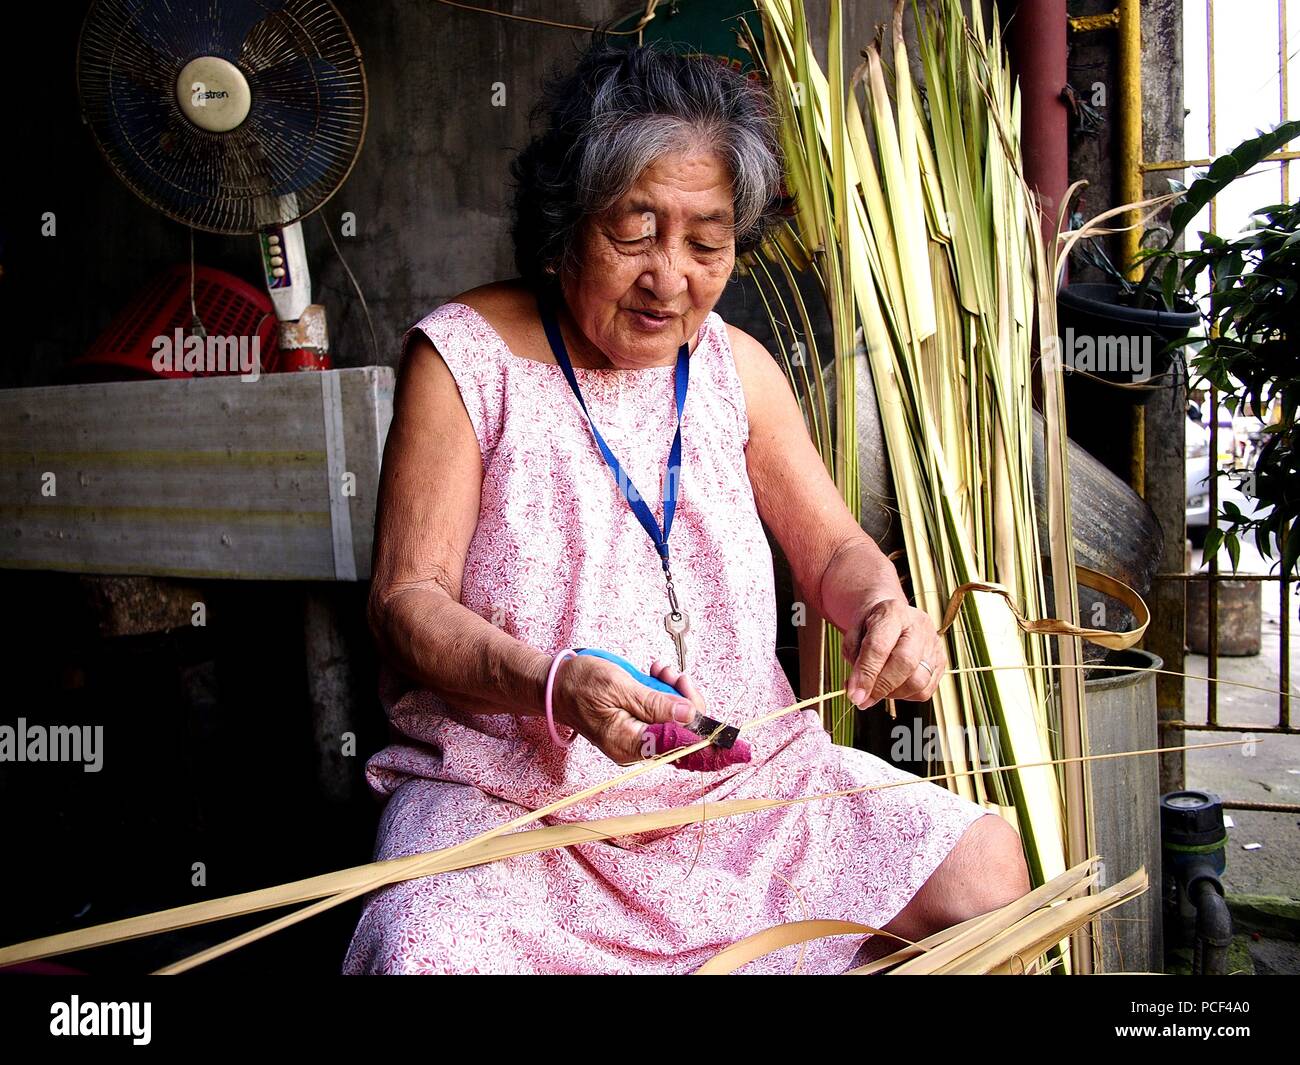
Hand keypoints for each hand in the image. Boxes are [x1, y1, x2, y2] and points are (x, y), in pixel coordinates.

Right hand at [549, 654, 698, 764]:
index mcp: (628, 744)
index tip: (701, 702)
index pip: (678, 744)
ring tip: (660, 672)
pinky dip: (663, 695)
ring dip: (673, 693)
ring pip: (673, 721)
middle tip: (674, 675)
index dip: (698, 725)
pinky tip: (655, 677)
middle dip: (684, 700)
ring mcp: (635, 739)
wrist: (555, 685)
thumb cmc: (578, 684)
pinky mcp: (635, 728)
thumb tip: (689, 714)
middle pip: (679, 734)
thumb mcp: (617, 686)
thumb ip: (654, 703)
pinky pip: (660, 716)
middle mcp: (634, 748)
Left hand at [842, 598, 945, 705]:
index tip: (854, 695)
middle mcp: (919, 626)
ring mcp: (934, 644)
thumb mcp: (854, 634)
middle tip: (863, 700)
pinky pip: (925, 690)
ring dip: (892, 693)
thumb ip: (854, 660)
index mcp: (893, 612)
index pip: (880, 647)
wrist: (892, 616)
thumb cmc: (870, 627)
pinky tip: (893, 686)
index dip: (866, 674)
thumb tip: (858, 694)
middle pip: (905, 663)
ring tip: (877, 688)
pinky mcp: (942, 661)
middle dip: (881, 687)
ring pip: (918, 681)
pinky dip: (905, 695)